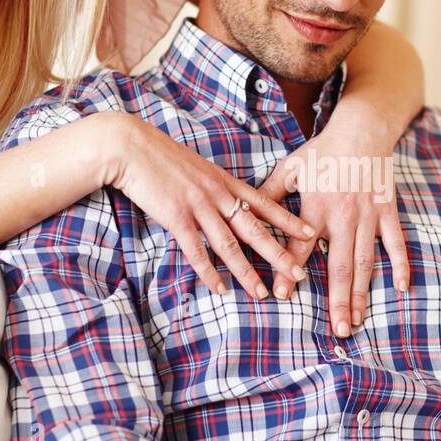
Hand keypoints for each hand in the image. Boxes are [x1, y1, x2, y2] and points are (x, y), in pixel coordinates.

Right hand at [104, 113, 315, 298]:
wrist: (131, 147)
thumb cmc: (161, 158)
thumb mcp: (197, 168)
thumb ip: (214, 186)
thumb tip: (225, 201)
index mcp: (225, 181)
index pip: (264, 203)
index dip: (288, 220)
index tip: (310, 233)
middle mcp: (218, 194)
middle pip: (255, 229)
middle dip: (279, 254)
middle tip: (299, 274)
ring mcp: (198, 206)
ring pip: (230, 245)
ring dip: (247, 272)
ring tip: (262, 293)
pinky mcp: (177, 217)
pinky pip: (197, 251)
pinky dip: (208, 273)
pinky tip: (220, 289)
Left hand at [259, 118, 409, 335]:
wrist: (362, 129)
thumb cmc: (323, 151)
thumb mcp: (291, 168)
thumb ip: (269, 193)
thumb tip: (244, 213)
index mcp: (316, 207)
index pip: (299, 247)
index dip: (288, 270)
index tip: (280, 295)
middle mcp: (343, 216)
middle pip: (339, 266)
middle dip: (337, 301)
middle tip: (338, 331)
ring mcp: (368, 217)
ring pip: (365, 262)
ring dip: (362, 294)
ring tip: (358, 320)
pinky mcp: (387, 212)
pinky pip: (395, 242)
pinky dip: (400, 264)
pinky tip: (400, 288)